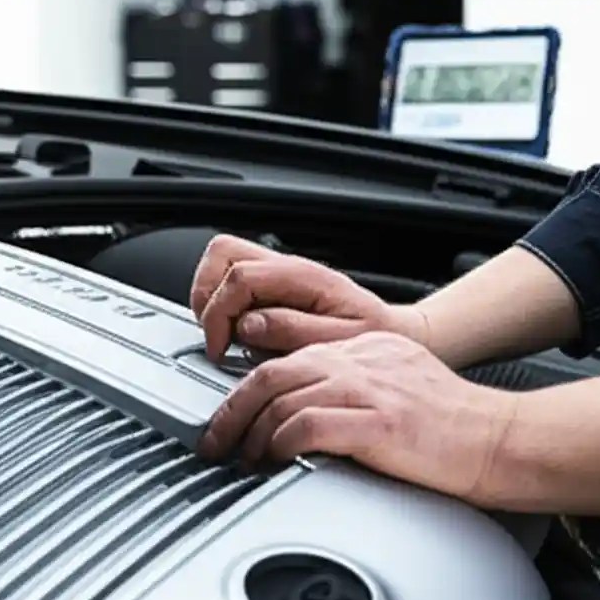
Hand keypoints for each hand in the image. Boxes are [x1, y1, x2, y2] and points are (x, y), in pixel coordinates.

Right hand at [190, 235, 427, 359]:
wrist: (392, 333)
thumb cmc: (371, 337)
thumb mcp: (337, 341)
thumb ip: (292, 331)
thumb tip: (250, 325)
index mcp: (301, 276)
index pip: (239, 276)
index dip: (220, 313)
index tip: (221, 347)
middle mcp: (286, 266)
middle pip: (222, 252)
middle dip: (207, 295)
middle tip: (217, 334)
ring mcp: (277, 273)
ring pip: (222, 260)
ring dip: (211, 296)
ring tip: (224, 332)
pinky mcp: (273, 285)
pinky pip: (233, 278)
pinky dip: (223, 302)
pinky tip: (238, 330)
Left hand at [197, 331, 517, 503]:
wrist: (500, 440)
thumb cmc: (454, 428)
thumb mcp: (398, 390)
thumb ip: (355, 392)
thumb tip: (307, 421)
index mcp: (365, 349)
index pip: (289, 358)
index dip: (249, 390)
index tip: (233, 418)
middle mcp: (362, 360)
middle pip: (272, 372)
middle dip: (233, 410)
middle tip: (217, 442)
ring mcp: (370, 388)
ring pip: (283, 397)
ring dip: (254, 434)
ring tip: (245, 461)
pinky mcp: (380, 421)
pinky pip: (309, 424)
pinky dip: (283, 444)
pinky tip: (277, 462)